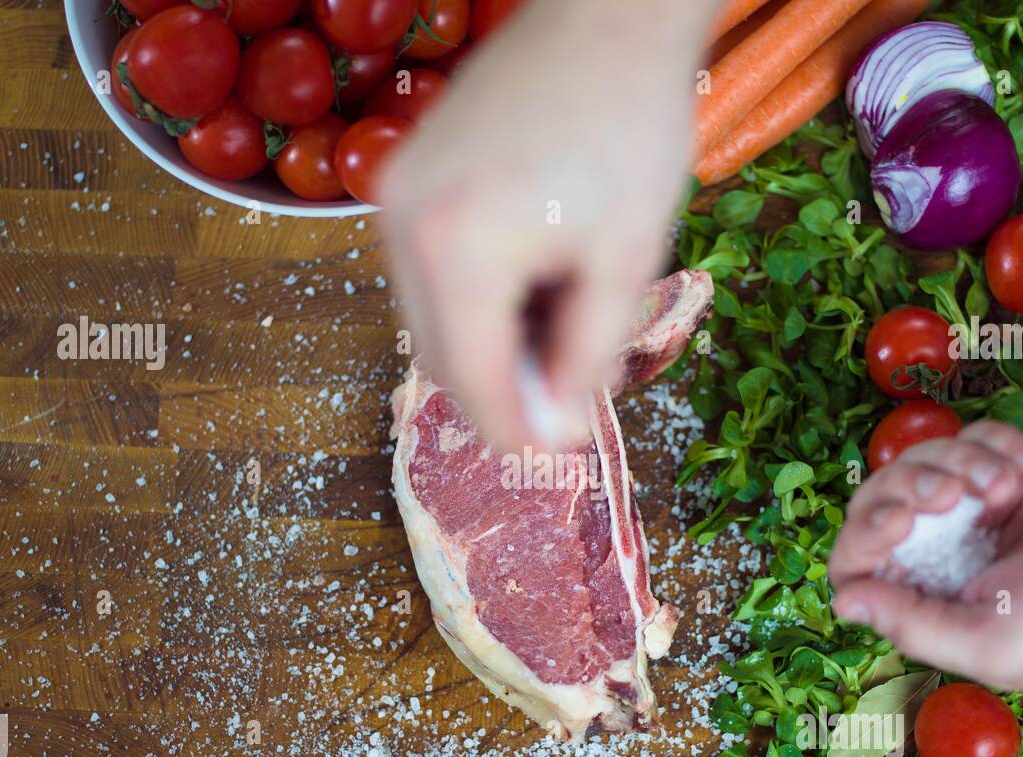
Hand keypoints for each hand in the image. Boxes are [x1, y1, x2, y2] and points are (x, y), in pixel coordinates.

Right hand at [378, 0, 719, 449]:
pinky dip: (474, 299)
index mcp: (458, 248)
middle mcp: (403, 225)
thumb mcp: (626, 260)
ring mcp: (392, 197)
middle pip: (440, 358)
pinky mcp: (401, 178)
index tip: (563, 447)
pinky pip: (426, 273)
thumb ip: (585, 357)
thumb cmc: (629, 128)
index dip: (518, 430)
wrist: (604, 17)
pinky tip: (533, 275)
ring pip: (429, 319)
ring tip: (564, 312)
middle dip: (504, 388)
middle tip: (574, 382)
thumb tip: (554, 431)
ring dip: (489, 343)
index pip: (472, 382)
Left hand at [829, 420, 1022, 688]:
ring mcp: (976, 509)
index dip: (863, 535)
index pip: (855, 564)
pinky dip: (999, 445)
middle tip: (952, 494)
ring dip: (962, 463)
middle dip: (908, 485)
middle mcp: (944, 554)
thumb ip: (911, 623)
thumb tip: (843, 602)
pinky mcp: (1010, 469)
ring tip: (1006, 488)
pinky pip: (974, 436)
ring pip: (924, 459)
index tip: (902, 521)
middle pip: (880, 500)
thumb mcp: (990, 640)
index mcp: (929, 602)